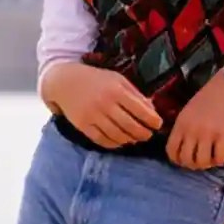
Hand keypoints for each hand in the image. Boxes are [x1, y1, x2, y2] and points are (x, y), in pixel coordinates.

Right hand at [44, 62, 162, 148]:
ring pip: (116, 135)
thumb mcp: (118, 80)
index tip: (158, 124)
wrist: (65, 82)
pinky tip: (120, 142)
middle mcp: (105, 104)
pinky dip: (113, 144)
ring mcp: (92, 116)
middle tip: (148, 135)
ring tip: (135, 139)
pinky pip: (101, 140)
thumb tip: (152, 109)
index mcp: (116, 90)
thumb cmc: (97, 79)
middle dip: (143, 133)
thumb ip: (135, 94)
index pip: (139, 109)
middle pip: (129, 125)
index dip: (151, 120)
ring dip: (129, 140)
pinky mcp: (82, 125)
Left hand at [166, 75, 223, 168]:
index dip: (178, 159)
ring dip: (207, 164)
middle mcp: (192, 130)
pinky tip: (223, 154)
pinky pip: (219, 158)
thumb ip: (184, 127)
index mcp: (181, 123)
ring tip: (212, 158)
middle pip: (186, 160)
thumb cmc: (211, 97)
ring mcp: (208, 134)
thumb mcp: (189, 110)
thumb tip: (184, 147)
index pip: (171, 151)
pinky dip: (220, 160)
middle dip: (193, 164)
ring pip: (202, 162)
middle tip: (201, 160)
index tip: (187, 159)